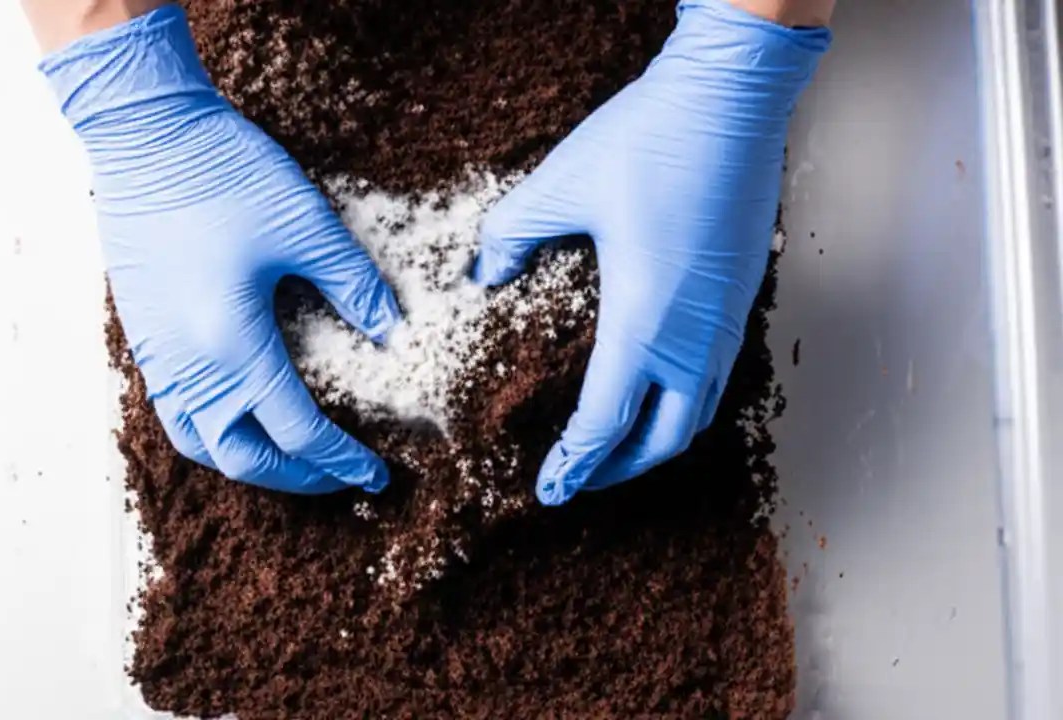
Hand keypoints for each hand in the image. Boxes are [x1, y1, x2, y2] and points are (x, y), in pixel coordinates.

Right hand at [41, 6, 399, 493]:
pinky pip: (174, 410)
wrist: (143, 133)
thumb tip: (393, 331)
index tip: (375, 474)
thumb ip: (356, 286)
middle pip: (241, 457)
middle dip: (296, 476)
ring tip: (291, 453)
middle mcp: (187, 366)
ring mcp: (157, 354)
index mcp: (233, 347)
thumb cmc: (222, 173)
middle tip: (338, 473)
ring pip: (197, 441)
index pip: (297, 432)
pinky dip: (213, 429)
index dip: (341, 460)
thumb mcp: (307, 228)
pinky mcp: (142, 335)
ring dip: (249, 460)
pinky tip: (243, 407)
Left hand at [473, 0, 829, 504]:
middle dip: (618, 471)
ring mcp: (726, 319)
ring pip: (699, 412)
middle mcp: (693, 336)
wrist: (733, 96)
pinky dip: (684, 403)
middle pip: (664, 440)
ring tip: (619, 445)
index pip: (605, 422)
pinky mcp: (740, 294)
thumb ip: (509, 236)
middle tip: (579, 481)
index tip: (548, 491)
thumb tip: (483, 274)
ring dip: (657, 442)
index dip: (574, 464)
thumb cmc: (651, 140)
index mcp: (644, 323)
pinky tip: (657, 384)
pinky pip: (716, 375)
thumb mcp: (559, 187)